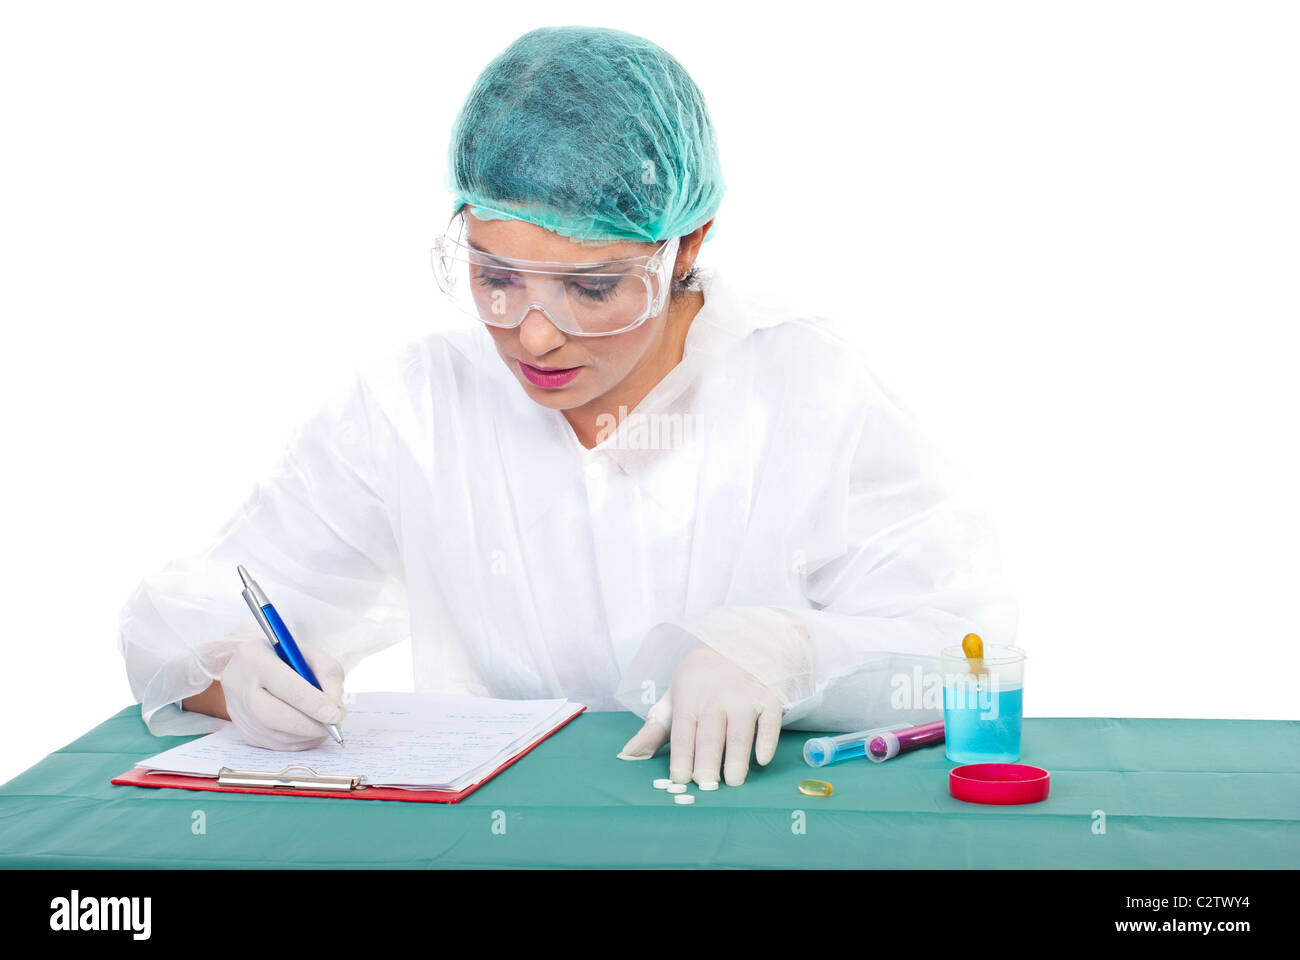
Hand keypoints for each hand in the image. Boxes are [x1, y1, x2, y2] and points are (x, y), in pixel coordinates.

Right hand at [221, 639, 345, 749]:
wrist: (246, 667)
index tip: (336, 715)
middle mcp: (241, 687)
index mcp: (257, 659)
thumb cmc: (282, 658)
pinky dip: (297, 742)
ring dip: (306, 736)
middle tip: (333, 726)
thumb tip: (335, 706)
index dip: (314, 705)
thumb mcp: (308, 653)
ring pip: (275, 735)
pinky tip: (310, 733)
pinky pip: (274, 745)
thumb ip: (327, 672)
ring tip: (325, 727)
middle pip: (276, 716)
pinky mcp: (243, 731)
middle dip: (310, 725)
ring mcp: (239, 712)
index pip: (288, 687)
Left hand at [618, 645, 783, 785]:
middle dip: (707, 759)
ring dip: (737, 755)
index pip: (682, 732)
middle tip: (706, 785)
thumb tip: (627, 755)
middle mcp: (715, 698)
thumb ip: (653, 731)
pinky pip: (770, 720)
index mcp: (688, 700)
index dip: (681, 756)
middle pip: (710, 733)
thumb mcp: (673, 700)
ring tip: (733, 780)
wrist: (738, 644)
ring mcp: (743, 698)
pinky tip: (762, 758)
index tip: (679, 779)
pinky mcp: (769, 698)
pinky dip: (767, 738)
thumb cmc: (700, 683)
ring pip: (740, 730)